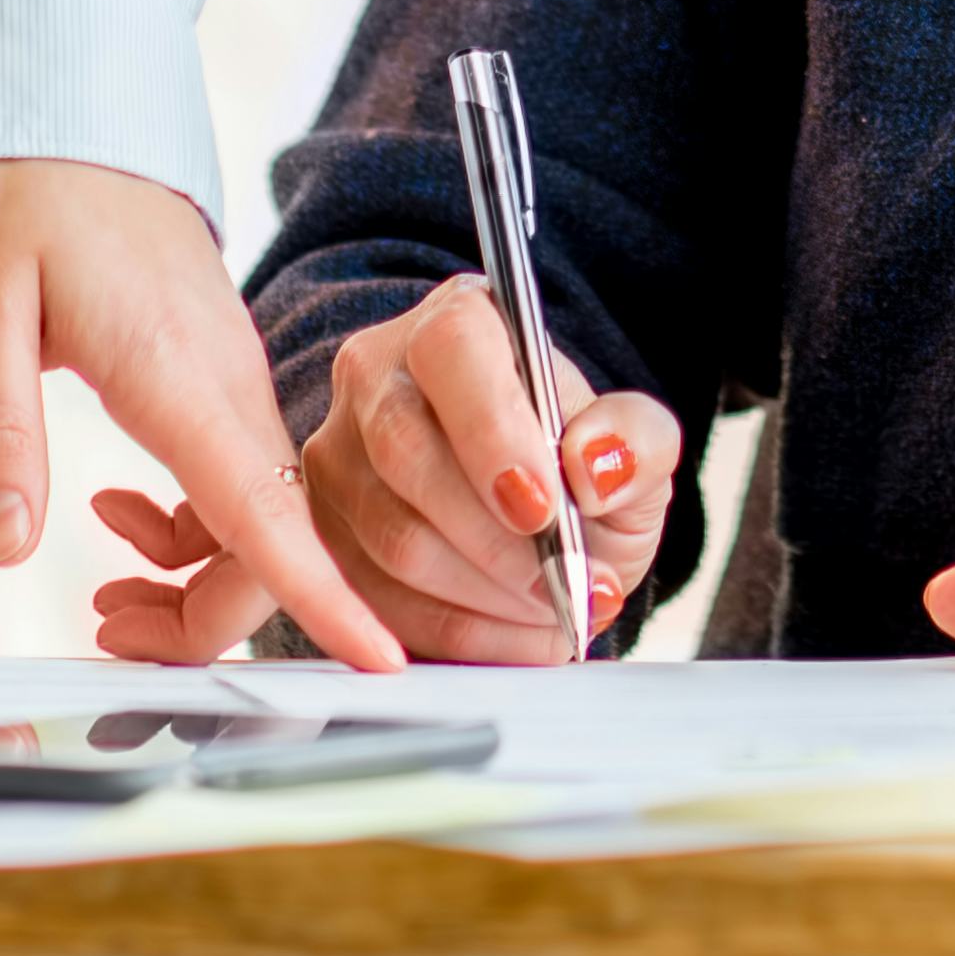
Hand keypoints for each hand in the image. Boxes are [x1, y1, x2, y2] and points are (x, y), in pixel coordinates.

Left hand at [0, 158, 398, 678]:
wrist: (60, 95)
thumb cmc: (13, 185)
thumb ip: (1, 432)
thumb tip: (8, 545)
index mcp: (178, 370)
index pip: (268, 510)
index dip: (324, 596)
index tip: (378, 663)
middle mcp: (224, 376)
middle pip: (266, 534)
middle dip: (211, 617)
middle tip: (108, 639)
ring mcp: (226, 370)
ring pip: (252, 509)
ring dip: (198, 579)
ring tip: (104, 605)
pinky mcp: (210, 366)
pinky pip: (233, 472)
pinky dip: (194, 528)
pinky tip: (117, 522)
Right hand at [112, 268, 675, 668]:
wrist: (535, 510)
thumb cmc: (575, 462)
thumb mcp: (635, 441)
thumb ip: (637, 439)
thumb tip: (595, 463)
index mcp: (458, 321)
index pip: (453, 349)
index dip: (493, 431)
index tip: (544, 505)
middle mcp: (377, 374)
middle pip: (405, 451)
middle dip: (496, 539)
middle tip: (560, 579)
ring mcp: (333, 454)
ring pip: (388, 536)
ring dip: (482, 594)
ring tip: (548, 607)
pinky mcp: (318, 533)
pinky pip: (372, 599)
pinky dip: (455, 633)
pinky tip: (512, 634)